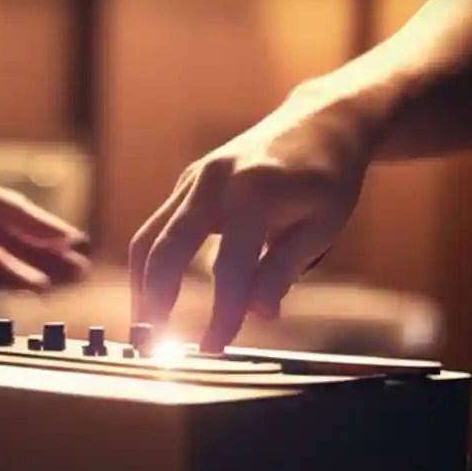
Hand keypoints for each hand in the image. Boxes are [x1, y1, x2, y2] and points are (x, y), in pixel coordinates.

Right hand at [130, 84, 378, 350]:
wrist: (321, 121)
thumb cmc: (329, 177)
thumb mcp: (323, 225)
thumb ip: (284, 269)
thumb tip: (256, 315)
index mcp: (255, 192)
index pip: (230, 267)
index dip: (220, 313)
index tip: (214, 349)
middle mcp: (214, 180)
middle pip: (167, 248)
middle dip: (155, 301)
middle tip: (152, 347)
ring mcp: (194, 179)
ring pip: (149, 239)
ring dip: (142, 288)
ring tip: (146, 330)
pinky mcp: (186, 184)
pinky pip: (157, 229)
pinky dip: (151, 268)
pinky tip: (155, 299)